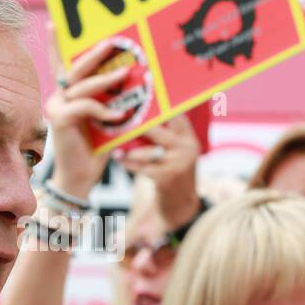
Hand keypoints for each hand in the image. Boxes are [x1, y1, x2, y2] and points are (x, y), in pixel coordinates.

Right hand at [44, 32, 130, 198]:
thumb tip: (128, 73)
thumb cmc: (96, 145)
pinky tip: (119, 115)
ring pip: (83, 86)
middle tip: (112, 42)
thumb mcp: (105, 115)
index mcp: (67, 92)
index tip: (56, 22)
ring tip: (126, 73)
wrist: (82, 176)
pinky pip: (85, 106)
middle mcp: (59, 96)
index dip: (59, 43)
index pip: (64, 63)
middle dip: (94, 54)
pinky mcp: (60, 120)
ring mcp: (57, 107)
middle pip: (75, 68)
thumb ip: (109, 97)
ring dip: (106, 79)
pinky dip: (104, 109)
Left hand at [115, 113, 202, 229]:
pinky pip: (142, 168)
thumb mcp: (178, 151)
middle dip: (136, 126)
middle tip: (119, 120)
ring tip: (115, 144)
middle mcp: (187, 149)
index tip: (138, 101)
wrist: (182, 204)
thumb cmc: (173, 172)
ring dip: (128, 148)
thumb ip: (168, 134)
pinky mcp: (167, 178)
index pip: (175, 115)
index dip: (157, 106)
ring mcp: (178, 164)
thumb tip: (142, 114)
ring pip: (147, 151)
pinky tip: (119, 159)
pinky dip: (128, 163)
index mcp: (189, 138)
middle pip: (157, 131)